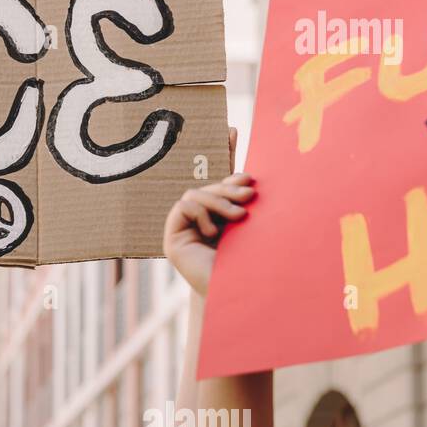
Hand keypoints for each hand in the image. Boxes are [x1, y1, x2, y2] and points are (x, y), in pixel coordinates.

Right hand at [163, 127, 254, 296]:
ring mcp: (185, 229)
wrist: (239, 296)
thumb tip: (247, 175)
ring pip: (196, 193)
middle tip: (250, 192)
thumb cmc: (253, 266)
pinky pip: (184, 205)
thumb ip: (245, 202)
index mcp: (223, 219)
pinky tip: (212, 233)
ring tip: (238, 217)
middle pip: (209, 184)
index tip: (233, 130)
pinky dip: (201, 213)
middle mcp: (202, 222)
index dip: (225, 153)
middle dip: (229, 184)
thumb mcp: (253, 226)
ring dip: (219, 201)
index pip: (222, 181)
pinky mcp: (172, 238)